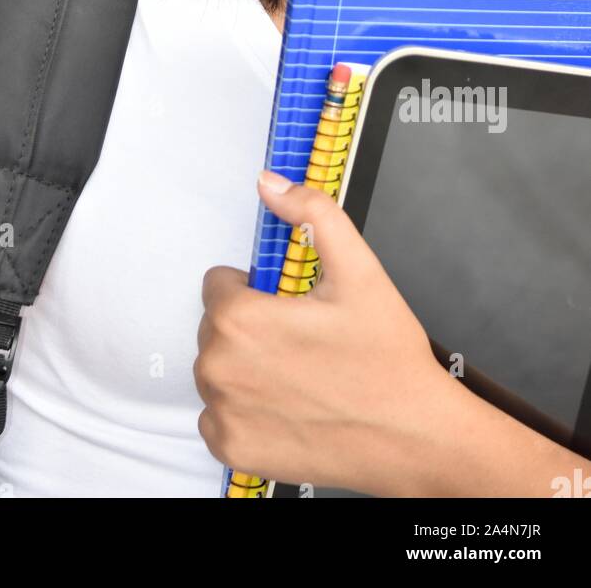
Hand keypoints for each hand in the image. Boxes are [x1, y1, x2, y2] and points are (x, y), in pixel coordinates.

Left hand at [195, 172, 452, 495]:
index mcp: (241, 319)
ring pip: (218, 369)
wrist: (415, 437)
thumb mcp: (358, 270)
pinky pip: (218, 414)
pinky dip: (246, 411)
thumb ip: (311, 213)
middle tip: (303, 342)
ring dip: (248, 367)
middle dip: (252, 327)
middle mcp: (220, 368)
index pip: (219, 284)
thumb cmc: (388, 362)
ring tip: (300, 375)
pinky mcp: (232, 448)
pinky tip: (288, 407)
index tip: (290, 306)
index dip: (258, 290)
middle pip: (217, 326)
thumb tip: (272, 183)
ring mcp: (223, 413)